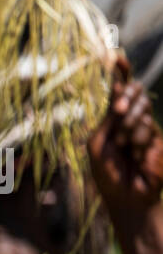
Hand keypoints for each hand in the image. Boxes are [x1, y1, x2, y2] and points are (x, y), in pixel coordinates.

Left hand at [89, 56, 162, 216]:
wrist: (126, 198)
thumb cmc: (107, 174)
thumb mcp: (98, 145)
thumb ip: (107, 120)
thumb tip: (118, 94)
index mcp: (113, 121)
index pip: (119, 92)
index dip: (120, 73)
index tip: (115, 55)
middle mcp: (132, 121)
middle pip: (134, 94)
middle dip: (126, 99)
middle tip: (118, 112)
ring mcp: (148, 129)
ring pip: (142, 111)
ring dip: (129, 128)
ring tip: (124, 147)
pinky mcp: (159, 139)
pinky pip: (149, 128)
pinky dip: (139, 141)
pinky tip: (136, 157)